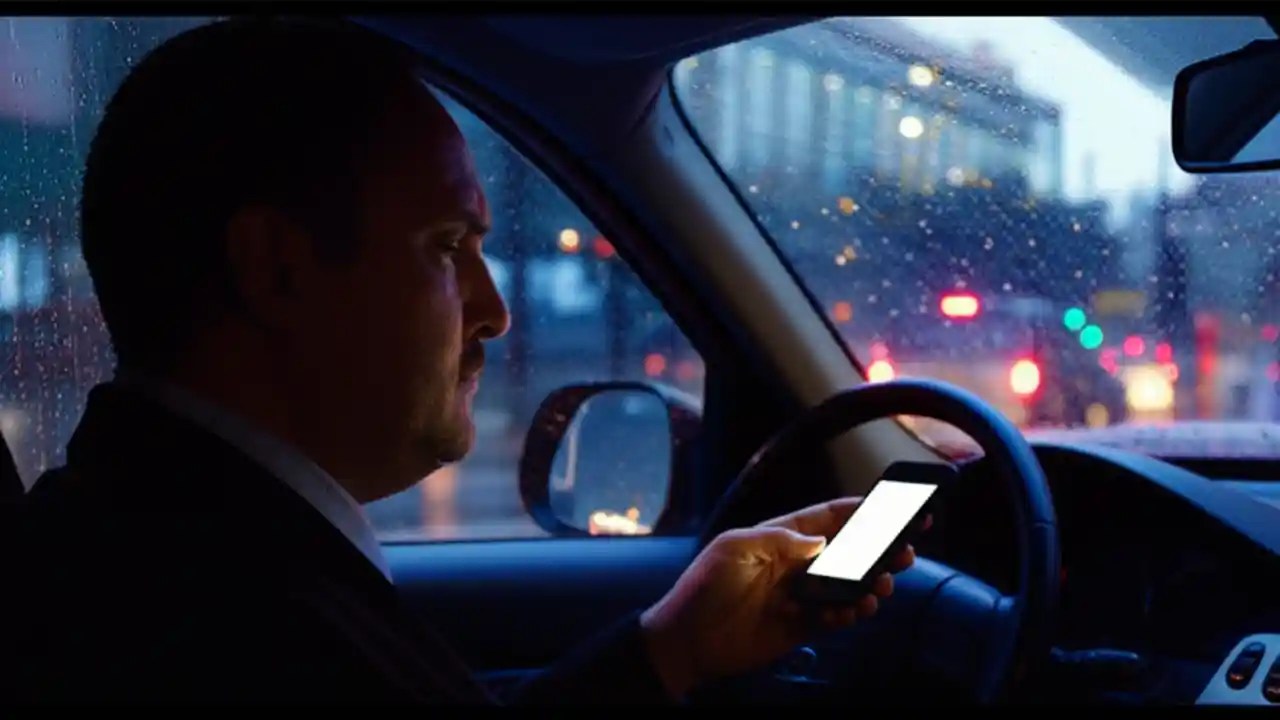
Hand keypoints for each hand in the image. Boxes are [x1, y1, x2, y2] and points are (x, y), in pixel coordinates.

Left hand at [639, 497, 925, 698]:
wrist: (687, 640)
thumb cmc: (703, 588)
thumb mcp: (734, 549)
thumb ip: (779, 539)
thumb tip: (821, 539)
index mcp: (779, 537)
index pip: (827, 518)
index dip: (859, 510)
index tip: (892, 505)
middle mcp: (794, 564)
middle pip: (847, 550)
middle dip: (878, 548)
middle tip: (905, 550)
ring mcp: (800, 595)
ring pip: (848, 584)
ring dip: (871, 583)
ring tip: (883, 586)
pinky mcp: (801, 625)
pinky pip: (836, 616)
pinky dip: (850, 613)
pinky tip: (854, 611)